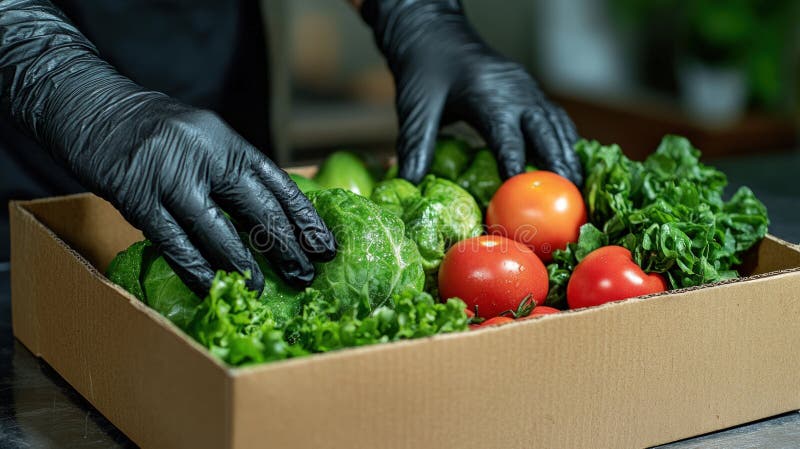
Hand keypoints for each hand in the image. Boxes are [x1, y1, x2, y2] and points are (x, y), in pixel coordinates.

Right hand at [1, 0, 334, 294]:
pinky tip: (212, 287)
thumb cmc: (154, 128)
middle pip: (256, 209)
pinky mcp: (136, 196)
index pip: (276, 183)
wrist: (91, 105)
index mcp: (226, 140)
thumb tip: (269, 214)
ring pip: (216, 230)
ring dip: (242, 264)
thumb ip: (230, 169)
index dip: (303, 217)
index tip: (324, 244)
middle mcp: (204, 155)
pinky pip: (173, 241)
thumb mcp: (202, 136)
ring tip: (262, 289)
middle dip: (284, 246)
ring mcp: (169, 176)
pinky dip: (194, 267)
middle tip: (305, 275)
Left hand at [361, 0, 582, 184]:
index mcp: (489, 94)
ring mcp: (527, 89)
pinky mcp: (529, 91)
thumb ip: (415, 144)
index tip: (523, 191)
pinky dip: (564, 141)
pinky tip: (568, 164)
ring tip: (576, 189)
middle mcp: (516, 91)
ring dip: (567, 155)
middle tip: (568, 197)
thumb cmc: (425, 67)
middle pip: (546, 132)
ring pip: (557, 125)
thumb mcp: (416, 106)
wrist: (436, 32)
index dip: (516, 163)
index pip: (508, 134)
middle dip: (558, 165)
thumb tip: (409, 182)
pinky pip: (554, 119)